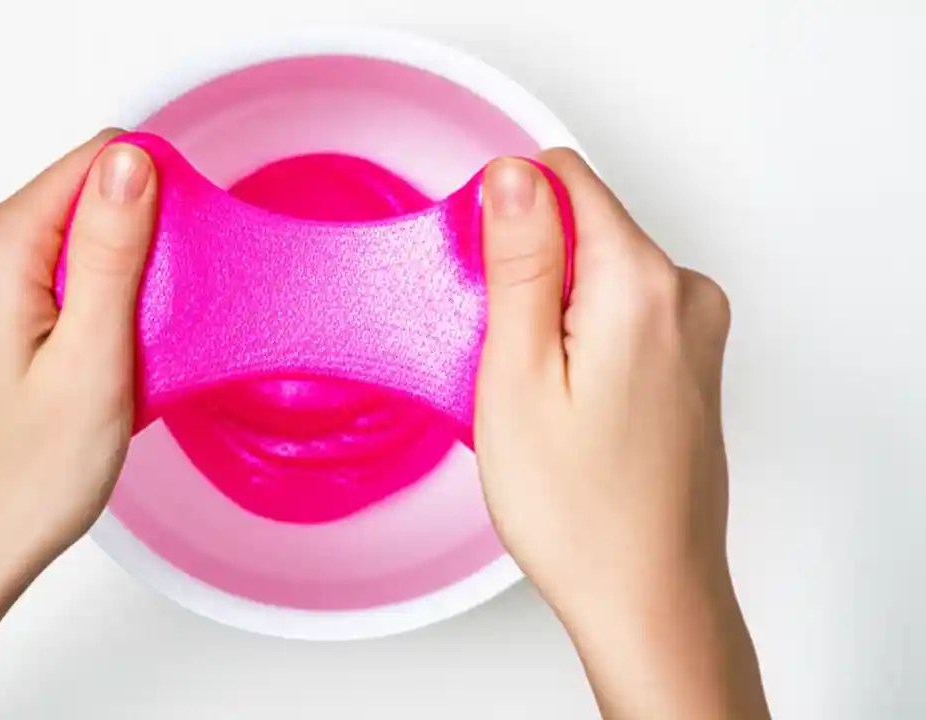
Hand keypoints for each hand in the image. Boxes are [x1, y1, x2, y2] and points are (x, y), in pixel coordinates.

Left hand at [0, 129, 157, 718]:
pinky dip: (107, 311)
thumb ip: (110, 251)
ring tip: (125, 361)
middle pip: (96, 194)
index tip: (175, 274)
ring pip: (91, 237)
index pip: (100, 158)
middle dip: (145, 249)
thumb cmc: (21, 479)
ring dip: (129, 288)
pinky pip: (74, 275)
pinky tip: (107, 368)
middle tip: (148, 334)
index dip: (159, 200)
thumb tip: (130, 156)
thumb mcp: (90, 361)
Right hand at [474, 153, 768, 718]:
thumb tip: (514, 173)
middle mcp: (686, 294)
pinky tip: (567, 405)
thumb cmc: (579, 509)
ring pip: (597, 270)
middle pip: (583, 224)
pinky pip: (622, 310)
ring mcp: (697, 330)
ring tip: (537, 394)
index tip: (486, 285)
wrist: (647, 596)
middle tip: (506, 360)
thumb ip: (520, 260)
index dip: (505, 217)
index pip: (563, 178)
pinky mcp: (692, 361)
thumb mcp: (517, 374)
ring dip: (551, 310)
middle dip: (527, 270)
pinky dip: (581, 336)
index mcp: (641, 284)